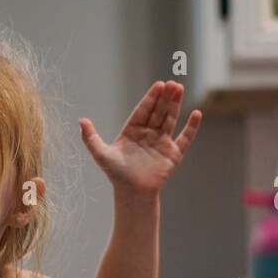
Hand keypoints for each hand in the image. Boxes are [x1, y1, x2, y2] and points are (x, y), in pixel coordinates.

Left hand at [80, 81, 201, 195]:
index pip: (143, 110)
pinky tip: (196, 114)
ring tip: (180, 89)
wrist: (132, 193)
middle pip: (158, 111)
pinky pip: (185, 138)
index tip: (158, 84)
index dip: (151, 98)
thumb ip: (90, 137)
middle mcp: (148, 134)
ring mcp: (162, 143)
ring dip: (175, 105)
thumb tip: (81, 120)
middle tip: (172, 83)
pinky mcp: (173, 154)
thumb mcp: (101, 154)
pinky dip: (191, 127)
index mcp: (132, 131)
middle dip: (165, 97)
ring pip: (170, 119)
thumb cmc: (116, 175)